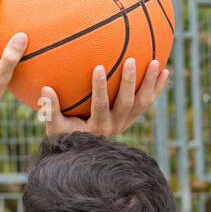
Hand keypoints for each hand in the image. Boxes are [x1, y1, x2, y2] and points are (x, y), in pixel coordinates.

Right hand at [40, 58, 168, 137]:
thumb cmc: (65, 137)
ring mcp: (127, 121)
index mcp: (97, 127)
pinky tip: (165, 71)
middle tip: (131, 60)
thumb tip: (45, 89)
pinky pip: (148, 102)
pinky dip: (158, 87)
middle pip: (127, 102)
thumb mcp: (55, 127)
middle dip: (129, 81)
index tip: (98, 67)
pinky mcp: (133, 117)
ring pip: (143, 102)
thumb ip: (50, 110)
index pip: (100, 106)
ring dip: (150, 82)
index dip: (100, 88)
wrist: (85, 152)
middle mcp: (116, 125)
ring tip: (157, 61)